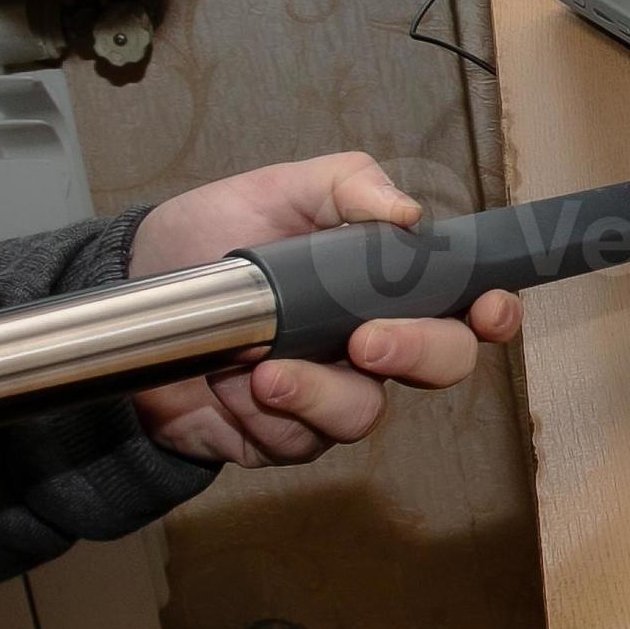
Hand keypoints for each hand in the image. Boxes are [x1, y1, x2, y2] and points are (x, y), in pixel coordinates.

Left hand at [124, 152, 520, 467]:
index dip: (494, 311)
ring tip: (267, 372)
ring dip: (320, 394)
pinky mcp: (282, 436)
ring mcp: (331, 394)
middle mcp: (373, 344)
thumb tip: (407, 214)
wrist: (135, 290)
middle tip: (368, 341)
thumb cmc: (215, 237)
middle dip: (417, 354)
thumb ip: (348, 186)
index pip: (466, 303)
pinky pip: (298, 442)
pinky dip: (266, 415)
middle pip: (441, 365)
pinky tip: (235, 388)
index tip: (488, 307)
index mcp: (386, 285)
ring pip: (363, 414)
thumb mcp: (280, 188)